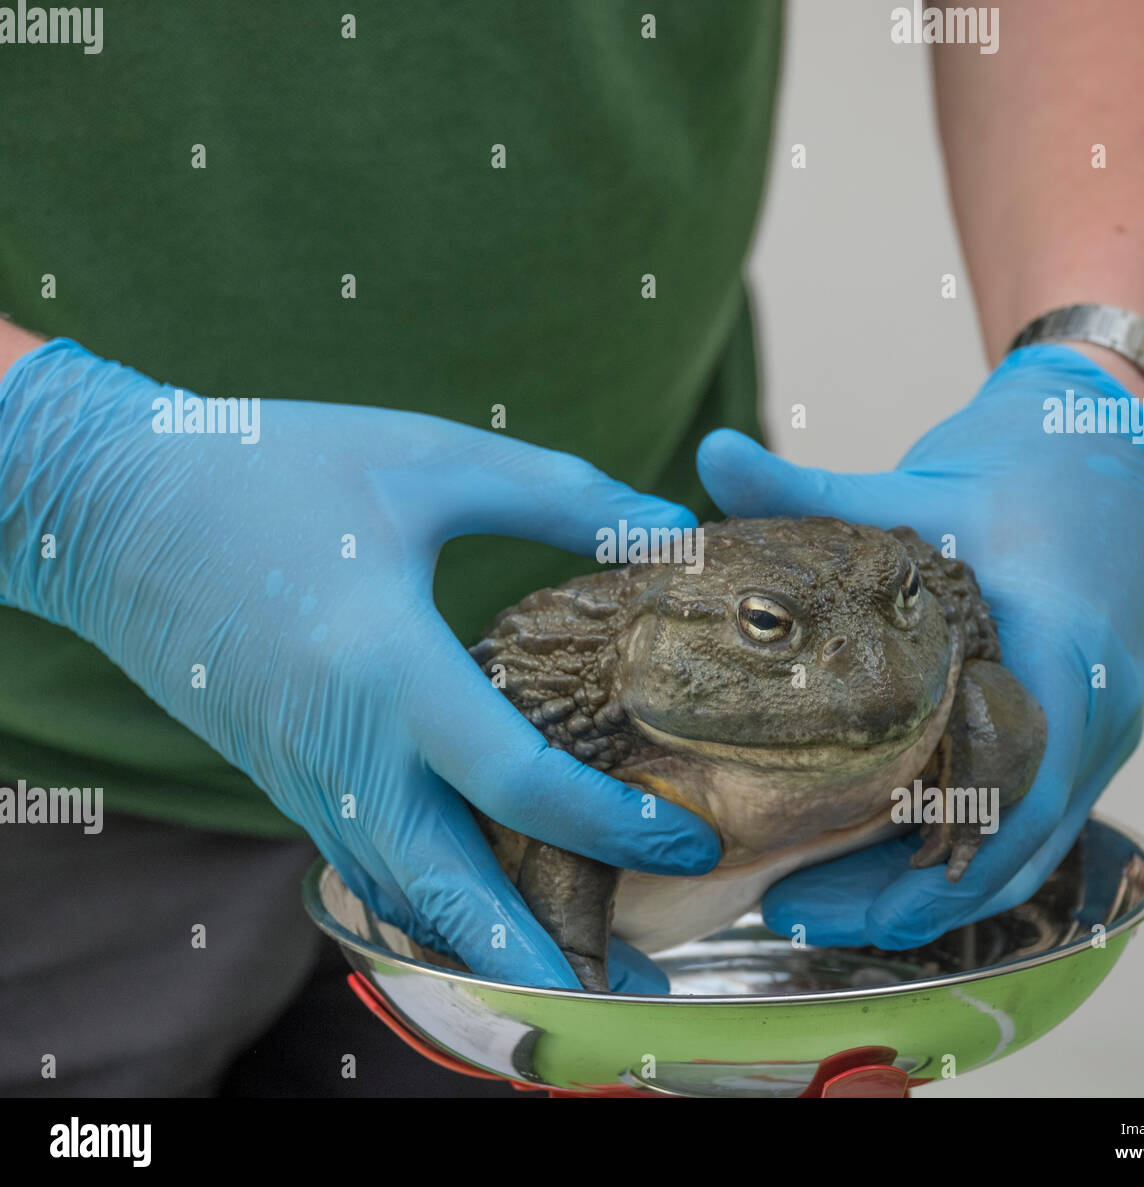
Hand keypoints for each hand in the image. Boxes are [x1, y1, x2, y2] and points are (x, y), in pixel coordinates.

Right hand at [0, 339, 719, 987]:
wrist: (114, 504)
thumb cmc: (278, 467)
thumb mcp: (429, 460)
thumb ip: (558, 495)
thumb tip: (673, 528)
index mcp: (386, 665)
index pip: (517, 781)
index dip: (612, 823)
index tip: (688, 842)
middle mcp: (344, 746)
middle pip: (448, 895)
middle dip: (541, 960)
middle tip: (631, 997)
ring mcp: (304, 773)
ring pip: (404, 898)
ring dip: (488, 950)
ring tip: (578, 976)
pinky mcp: (284, 776)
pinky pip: (366, 866)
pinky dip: (430, 908)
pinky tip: (484, 906)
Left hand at [696, 343, 1143, 947]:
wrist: (1106, 455)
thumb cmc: (1020, 474)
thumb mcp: (915, 486)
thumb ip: (809, 488)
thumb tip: (713, 454)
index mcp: (1066, 649)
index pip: (1012, 790)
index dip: (933, 865)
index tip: (839, 899)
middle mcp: (1096, 709)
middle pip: (1007, 845)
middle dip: (904, 899)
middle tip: (790, 913)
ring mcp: (1097, 729)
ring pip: (1015, 846)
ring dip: (923, 888)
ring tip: (813, 902)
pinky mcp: (1078, 735)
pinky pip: (1021, 819)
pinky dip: (951, 849)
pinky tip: (869, 858)